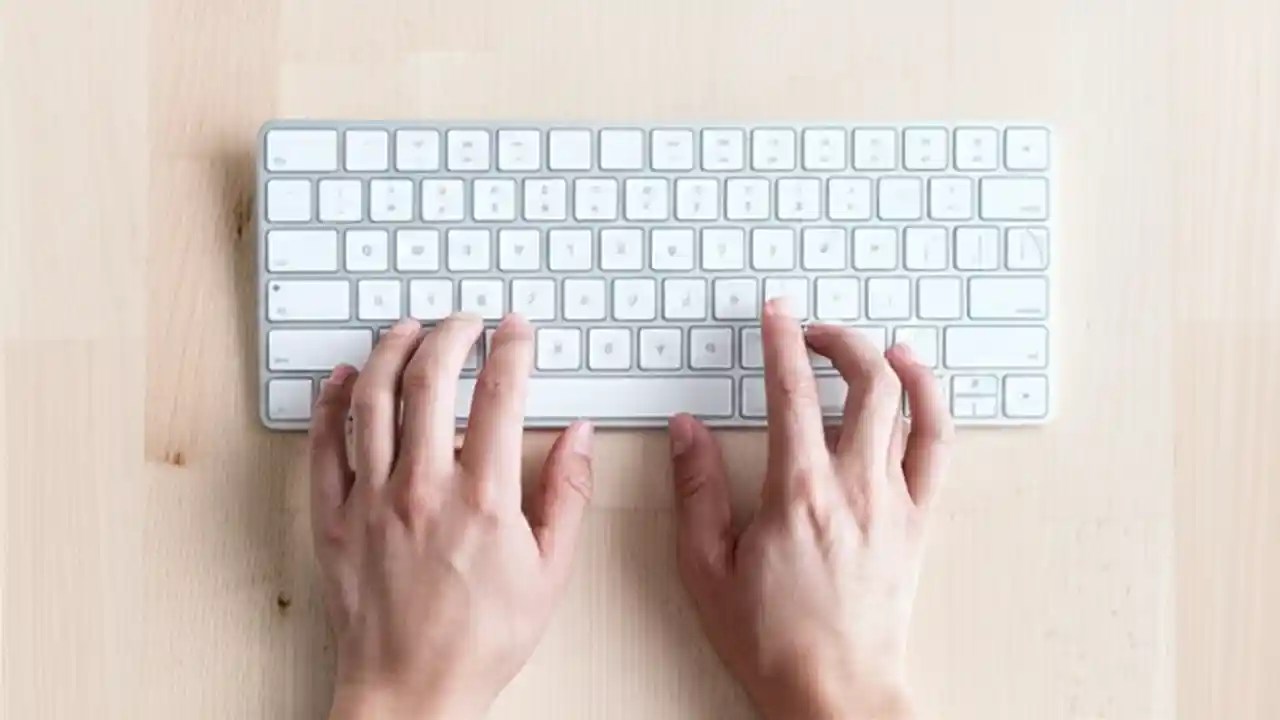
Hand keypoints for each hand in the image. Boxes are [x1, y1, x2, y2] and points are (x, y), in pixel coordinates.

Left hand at [309, 314, 593, 719]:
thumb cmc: (482, 640)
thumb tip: (581, 436)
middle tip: (465, 322)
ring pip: (372, 399)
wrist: (412, 694)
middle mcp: (423, 487)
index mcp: (484, 498)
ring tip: (407, 329)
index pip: (500, 394)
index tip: (516, 330)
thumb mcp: (550, 572)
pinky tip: (342, 379)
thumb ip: (569, 496)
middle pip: (431, 379)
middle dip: (452, 334)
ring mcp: (372, 499)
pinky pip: (323, 445)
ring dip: (390, 351)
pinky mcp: (334, 518)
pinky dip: (329, 403)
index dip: (512, 348)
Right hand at [668, 300, 951, 719]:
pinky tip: (917, 386)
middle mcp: (854, 486)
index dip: (781, 340)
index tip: (775, 314)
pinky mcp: (918, 521)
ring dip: (888, 362)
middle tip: (811, 330)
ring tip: (870, 345)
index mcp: (797, 493)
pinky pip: (938, 448)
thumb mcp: (706, 567)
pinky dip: (932, 404)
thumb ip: (695, 491)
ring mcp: (894, 501)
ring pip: (907, 405)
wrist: (836, 692)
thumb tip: (686, 431)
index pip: (791, 391)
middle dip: (837, 339)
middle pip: (863, 382)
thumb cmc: (771, 639)